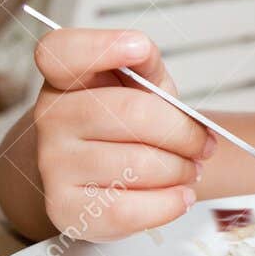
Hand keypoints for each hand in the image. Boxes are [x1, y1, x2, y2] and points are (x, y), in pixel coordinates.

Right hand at [31, 28, 214, 240]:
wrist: (98, 172)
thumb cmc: (124, 123)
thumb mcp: (140, 86)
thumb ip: (145, 66)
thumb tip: (142, 53)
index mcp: (64, 77)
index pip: (60, 52)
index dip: (100, 46)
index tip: (139, 48)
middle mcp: (50, 117)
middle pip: (132, 113)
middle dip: (184, 132)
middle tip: (204, 145)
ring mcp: (52, 163)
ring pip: (138, 164)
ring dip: (181, 170)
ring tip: (189, 169)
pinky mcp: (63, 207)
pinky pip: (127, 210)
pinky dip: (167, 204)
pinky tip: (180, 196)